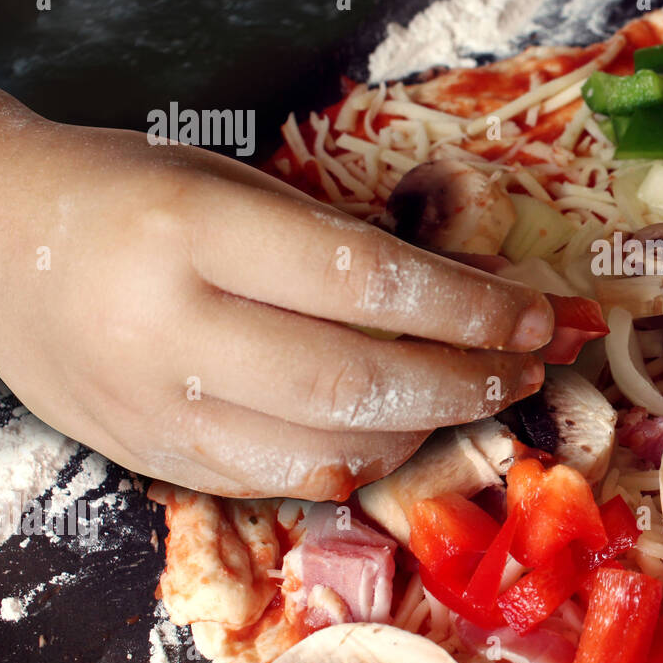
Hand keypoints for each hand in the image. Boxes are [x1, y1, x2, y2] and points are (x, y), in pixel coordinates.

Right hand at [0, 90, 551, 499]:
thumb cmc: (128, 193)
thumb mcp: (235, 182)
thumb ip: (342, 241)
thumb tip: (471, 293)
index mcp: (194, 228)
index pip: (368, 280)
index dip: (469, 307)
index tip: (534, 316)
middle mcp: (171, 326)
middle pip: (358, 380)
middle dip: (465, 381)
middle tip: (522, 368)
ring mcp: (156, 406)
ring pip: (326, 449)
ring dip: (424, 430)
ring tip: (472, 396)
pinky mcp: (151, 456)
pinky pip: (278, 480)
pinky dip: (356, 460)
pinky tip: (396, 429)